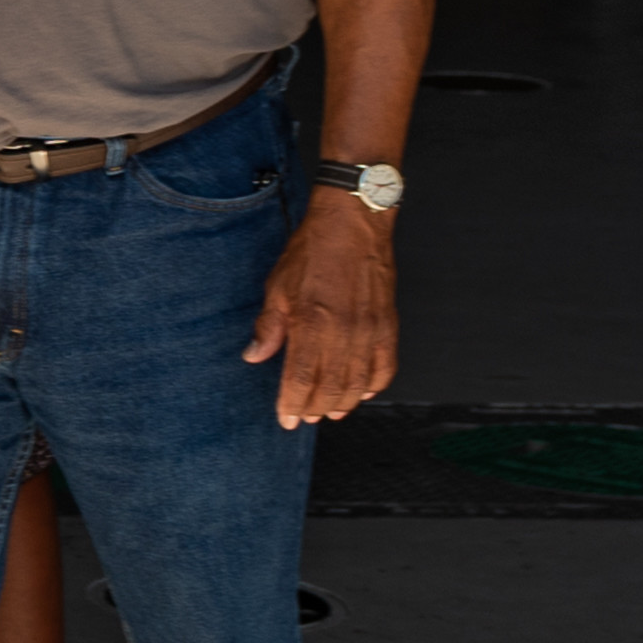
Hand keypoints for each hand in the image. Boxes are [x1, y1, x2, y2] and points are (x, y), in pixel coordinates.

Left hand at [243, 191, 398, 428]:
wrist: (352, 224)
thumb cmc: (314, 249)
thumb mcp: (278, 286)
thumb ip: (268, 327)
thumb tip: (254, 356)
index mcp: (311, 324)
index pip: (299, 381)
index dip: (291, 406)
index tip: (286, 419)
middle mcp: (342, 333)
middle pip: (330, 390)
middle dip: (315, 410)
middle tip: (305, 417)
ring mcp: (369, 331)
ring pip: (357, 385)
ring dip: (343, 404)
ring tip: (331, 411)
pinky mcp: (388, 326)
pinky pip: (385, 368)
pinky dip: (374, 385)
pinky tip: (363, 391)